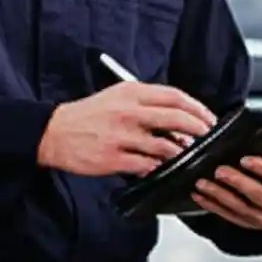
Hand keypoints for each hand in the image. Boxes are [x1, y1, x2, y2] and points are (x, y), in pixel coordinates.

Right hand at [37, 81, 216, 177]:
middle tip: (206, 137)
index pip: (174, 96)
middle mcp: (127, 112)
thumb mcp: (115, 97)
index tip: (207, 118)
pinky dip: (159, 168)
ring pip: (165, 146)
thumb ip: (145, 104)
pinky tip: (162, 169)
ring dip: (180, 153)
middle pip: (176, 118)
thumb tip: (177, 118)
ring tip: (184, 156)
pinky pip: (147, 166)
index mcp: (130, 93)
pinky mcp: (113, 158)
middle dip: (198, 129)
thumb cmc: (86, 116)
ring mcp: (121, 136)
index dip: (197, 108)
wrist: (53, 132)